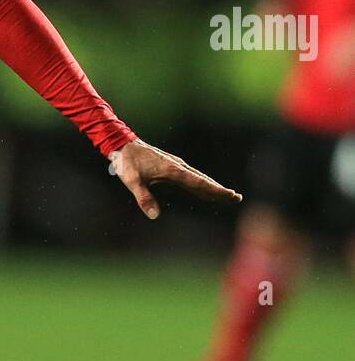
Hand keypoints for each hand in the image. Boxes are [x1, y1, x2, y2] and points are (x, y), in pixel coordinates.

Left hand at [109, 138, 241, 219]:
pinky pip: (191, 177)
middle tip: (236, 198)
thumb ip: (143, 198)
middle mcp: (178, 166)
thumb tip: (154, 216)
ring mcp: (176, 165)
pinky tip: (204, 191)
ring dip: (212, 187)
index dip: (215, 190)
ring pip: (199, 178)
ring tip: (227, 196)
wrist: (122, 144)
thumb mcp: (131, 181)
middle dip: (219, 190)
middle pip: (203, 180)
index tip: (230, 195)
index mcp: (172, 170)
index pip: (198, 183)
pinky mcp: (172, 166)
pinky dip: (201, 184)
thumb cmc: (126, 163)